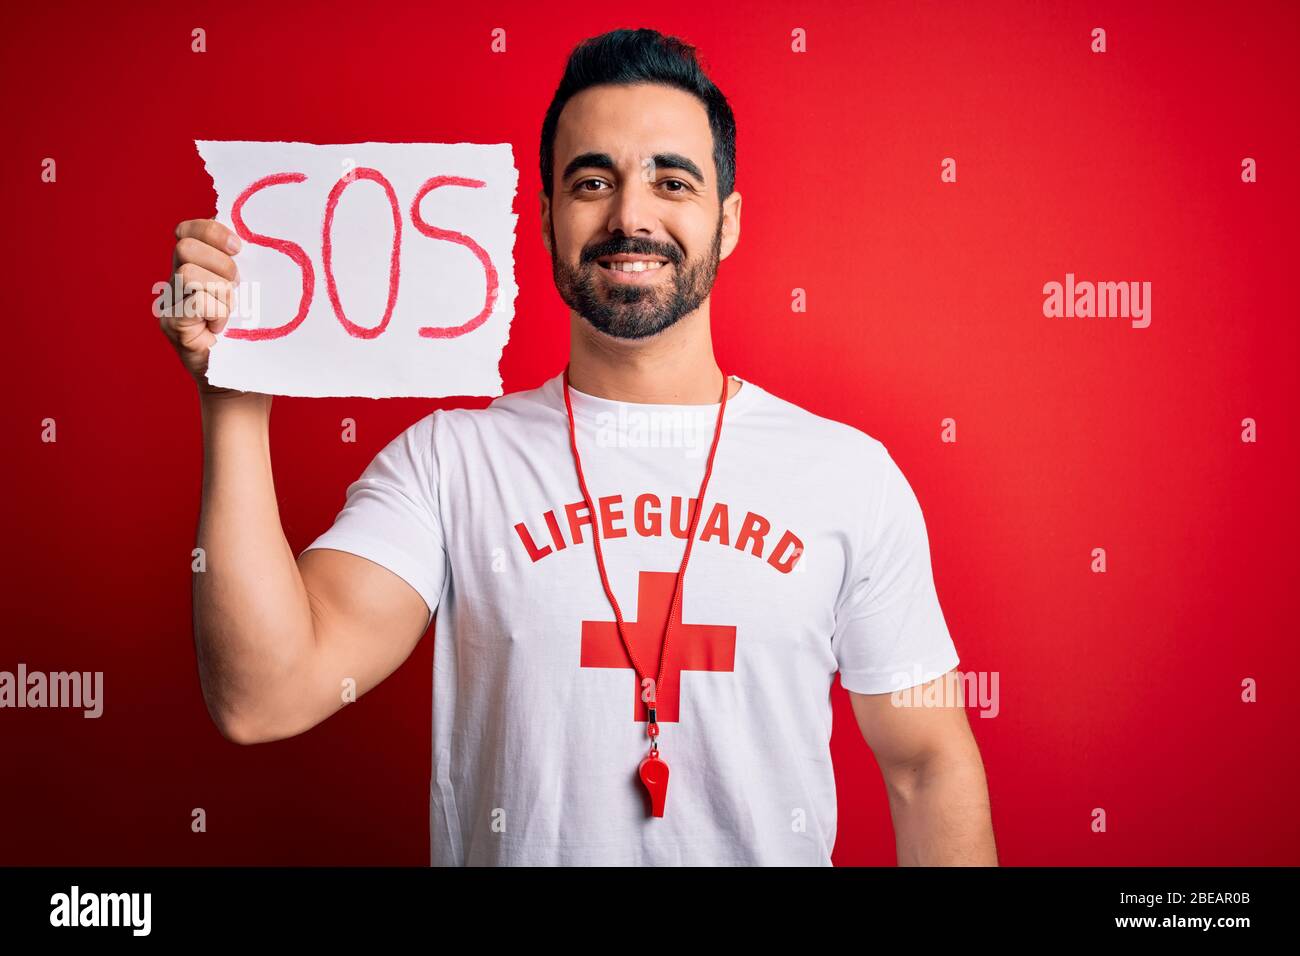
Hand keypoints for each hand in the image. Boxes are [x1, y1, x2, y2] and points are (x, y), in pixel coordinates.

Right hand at [159, 218, 252, 397]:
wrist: (244, 379)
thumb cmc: (252, 333)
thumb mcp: (253, 292)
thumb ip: (246, 264)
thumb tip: (254, 234)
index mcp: (196, 266)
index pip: (187, 231)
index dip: (212, 231)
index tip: (240, 249)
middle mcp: (176, 281)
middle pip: (185, 247)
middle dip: (221, 264)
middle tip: (238, 288)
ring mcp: (171, 304)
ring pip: (188, 273)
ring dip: (220, 292)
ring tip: (229, 312)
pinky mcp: (173, 326)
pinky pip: (194, 302)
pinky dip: (215, 312)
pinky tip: (221, 328)